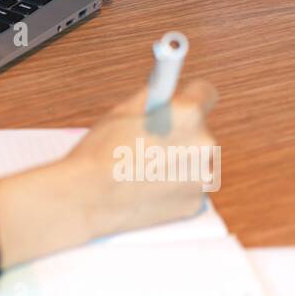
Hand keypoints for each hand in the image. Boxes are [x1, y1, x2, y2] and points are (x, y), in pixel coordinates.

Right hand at [0, 81, 217, 268]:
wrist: (88, 197)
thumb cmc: (101, 154)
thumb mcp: (123, 110)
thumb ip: (153, 98)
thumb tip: (163, 92)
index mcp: (188, 115)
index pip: (206, 93)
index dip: (189, 97)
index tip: (179, 103)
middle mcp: (204, 144)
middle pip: (199, 131)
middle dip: (179, 134)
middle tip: (148, 142)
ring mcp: (201, 177)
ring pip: (193, 161)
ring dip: (177, 162)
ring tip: (143, 168)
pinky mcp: (194, 203)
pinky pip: (188, 188)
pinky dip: (173, 187)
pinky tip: (147, 186)